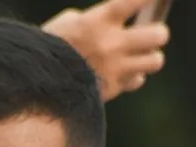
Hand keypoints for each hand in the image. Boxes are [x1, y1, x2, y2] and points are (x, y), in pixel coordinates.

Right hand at [43, 0, 170, 98]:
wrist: (36, 83)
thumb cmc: (51, 47)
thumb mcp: (70, 23)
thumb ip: (98, 19)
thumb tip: (124, 25)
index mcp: (98, 20)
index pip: (134, 0)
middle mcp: (111, 44)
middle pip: (158, 35)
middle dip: (158, 33)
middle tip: (150, 34)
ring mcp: (114, 68)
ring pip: (155, 61)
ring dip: (150, 57)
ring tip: (140, 55)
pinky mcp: (113, 88)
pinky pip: (137, 80)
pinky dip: (132, 76)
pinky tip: (120, 72)